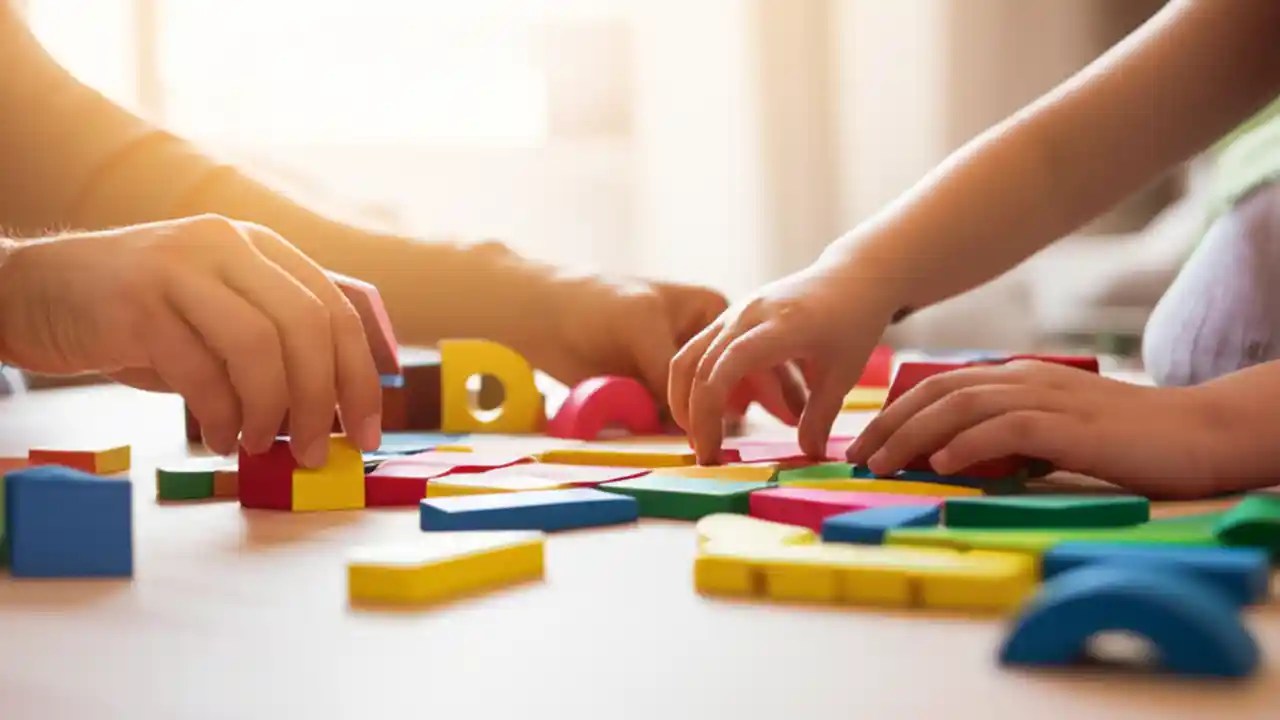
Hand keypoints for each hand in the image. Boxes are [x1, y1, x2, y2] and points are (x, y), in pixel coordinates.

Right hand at [0, 215, 380, 465]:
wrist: (34, 292)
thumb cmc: (142, 318)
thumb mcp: (220, 316)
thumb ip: (277, 343)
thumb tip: (341, 407)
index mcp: (262, 247)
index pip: (338, 308)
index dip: (361, 375)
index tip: (371, 432)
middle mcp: (228, 244)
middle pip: (308, 325)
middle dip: (323, 399)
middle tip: (317, 451)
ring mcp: (182, 266)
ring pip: (260, 344)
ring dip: (272, 410)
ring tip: (262, 446)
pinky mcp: (137, 301)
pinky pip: (200, 368)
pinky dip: (220, 415)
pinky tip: (220, 438)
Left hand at [524, 274, 801, 424]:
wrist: (546, 310)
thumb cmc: (599, 302)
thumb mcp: (642, 328)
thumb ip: (667, 371)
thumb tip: (691, 416)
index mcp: (708, 311)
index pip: (747, 346)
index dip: (773, 377)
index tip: (790, 407)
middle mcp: (702, 339)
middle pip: (746, 373)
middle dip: (773, 396)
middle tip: (798, 423)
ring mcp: (681, 368)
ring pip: (722, 396)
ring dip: (742, 417)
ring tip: (779, 436)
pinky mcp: (657, 392)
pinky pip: (686, 416)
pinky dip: (704, 428)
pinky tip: (721, 444)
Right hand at [670, 263, 897, 463]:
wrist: (853, 275)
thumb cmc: (854, 321)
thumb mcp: (844, 373)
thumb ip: (820, 416)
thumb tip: (808, 455)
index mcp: (778, 327)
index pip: (724, 370)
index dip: (709, 415)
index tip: (712, 454)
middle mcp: (747, 315)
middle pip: (695, 366)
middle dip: (693, 416)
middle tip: (705, 455)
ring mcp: (736, 312)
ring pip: (691, 356)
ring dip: (691, 400)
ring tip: (712, 438)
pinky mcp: (734, 316)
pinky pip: (709, 351)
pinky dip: (714, 384)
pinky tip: (748, 411)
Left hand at [847, 360, 1221, 498]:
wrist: (1195, 434)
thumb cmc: (1122, 440)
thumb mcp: (1053, 433)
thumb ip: (1007, 437)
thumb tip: (955, 459)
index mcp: (1019, 378)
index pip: (942, 387)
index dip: (898, 413)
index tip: (866, 444)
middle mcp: (1026, 379)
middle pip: (939, 392)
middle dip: (890, 423)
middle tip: (857, 457)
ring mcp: (1048, 399)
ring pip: (962, 406)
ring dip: (914, 435)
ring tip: (883, 465)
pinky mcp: (1071, 426)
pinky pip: (1007, 429)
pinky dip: (968, 444)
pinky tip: (941, 465)